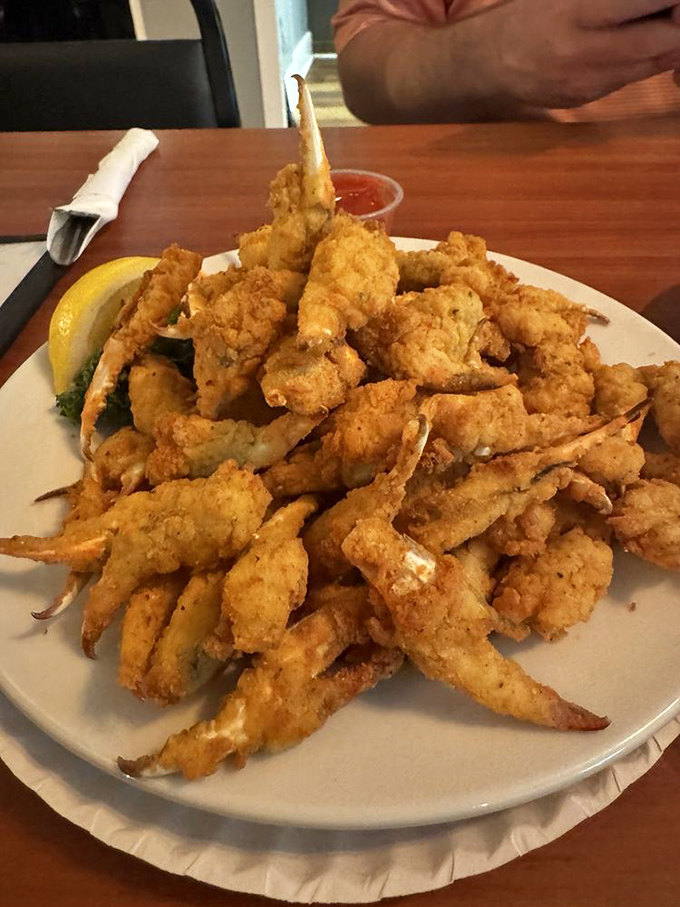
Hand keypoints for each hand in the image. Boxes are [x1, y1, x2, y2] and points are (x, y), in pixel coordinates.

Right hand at [475, 0, 679, 107]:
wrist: (487, 63)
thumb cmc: (529, 14)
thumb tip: (658, 1)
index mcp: (579, 11)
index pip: (653, 1)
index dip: (674, 2)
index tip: (671, 0)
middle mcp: (585, 49)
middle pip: (665, 39)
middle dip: (678, 23)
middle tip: (673, 12)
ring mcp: (588, 80)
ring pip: (654, 62)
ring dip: (668, 42)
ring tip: (658, 23)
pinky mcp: (587, 98)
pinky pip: (632, 77)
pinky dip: (644, 59)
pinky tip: (631, 45)